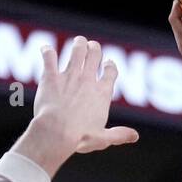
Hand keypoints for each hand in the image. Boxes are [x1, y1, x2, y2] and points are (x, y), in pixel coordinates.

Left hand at [20, 37, 138, 174]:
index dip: (110, 65)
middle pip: (95, 54)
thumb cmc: (80, 137)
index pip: (111, 71)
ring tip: (78, 42)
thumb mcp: (103, 139)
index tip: (108, 64)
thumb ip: (119, 135)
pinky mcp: (51, 77)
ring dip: (78, 44)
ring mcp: (69, 76)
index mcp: (102, 93)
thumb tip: (135, 136)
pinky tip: (46, 50)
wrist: (57, 132)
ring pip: (77, 50)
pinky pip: (50, 56)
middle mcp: (87, 80)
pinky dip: (47, 51)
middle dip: (94, 48)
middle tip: (91, 47)